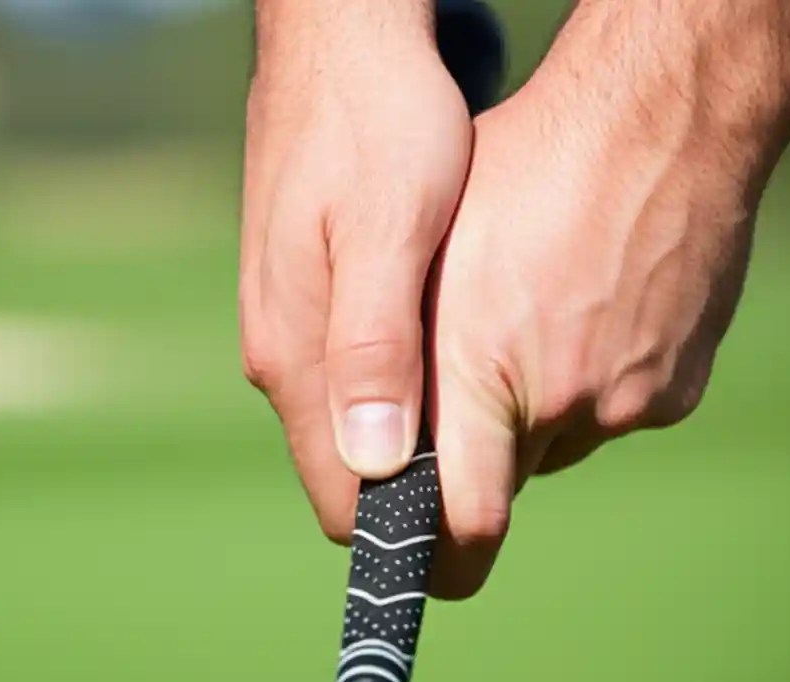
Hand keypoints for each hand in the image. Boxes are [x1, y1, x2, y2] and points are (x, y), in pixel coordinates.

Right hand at [240, 11, 471, 540]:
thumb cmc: (374, 126)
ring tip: (492, 399)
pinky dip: (412, 383)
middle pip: (351, 466)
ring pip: (361, 422)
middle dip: (419, 478)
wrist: (337, 44)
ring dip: (419, 430)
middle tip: (505, 446)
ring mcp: (294, 326)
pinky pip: (363, 376)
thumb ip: (375, 348)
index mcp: (295, 354)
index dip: (405, 525)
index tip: (477, 526)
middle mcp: (284, 354)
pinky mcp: (314, 299)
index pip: (341, 494)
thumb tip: (370, 461)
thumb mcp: (387, 230)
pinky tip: (460, 348)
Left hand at [421, 71, 757, 598]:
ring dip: (533, 408)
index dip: (438, 556)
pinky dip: (588, 383)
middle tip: (474, 365)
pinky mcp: (674, 390)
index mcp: (483, 370)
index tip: (419, 564)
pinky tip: (584, 309)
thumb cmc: (524, 168)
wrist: (661, 122)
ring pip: (556, 440)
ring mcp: (627, 402)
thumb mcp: (428, 251)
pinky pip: (609, 412)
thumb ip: (400, 360)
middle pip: (503, 473)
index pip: (463, 519)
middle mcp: (561, 404)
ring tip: (532, 313)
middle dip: (477, 446)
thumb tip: (372, 450)